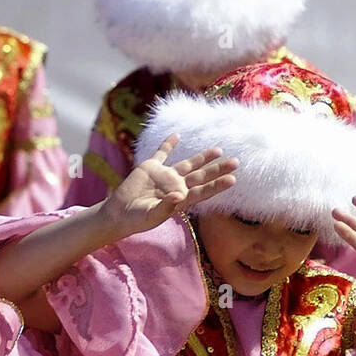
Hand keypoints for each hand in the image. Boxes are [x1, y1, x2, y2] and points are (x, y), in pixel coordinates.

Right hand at [103, 135, 238, 239]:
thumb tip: (179, 195)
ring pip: (188, 164)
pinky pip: (162, 153)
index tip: (232, 179)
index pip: (203, 191)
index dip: (217, 185)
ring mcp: (165, 176)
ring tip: (218, 150)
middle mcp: (176, 186)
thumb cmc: (137, 220)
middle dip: (218, 169)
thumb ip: (166, 207)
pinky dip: (169, 144)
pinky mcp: (151, 167)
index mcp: (180, 200)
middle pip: (201, 176)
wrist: (119, 214)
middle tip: (236, 162)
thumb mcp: (152, 216)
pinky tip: (177, 136)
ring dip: (202, 157)